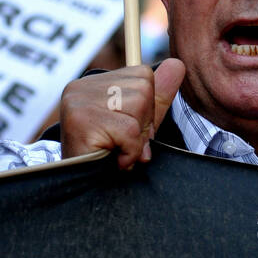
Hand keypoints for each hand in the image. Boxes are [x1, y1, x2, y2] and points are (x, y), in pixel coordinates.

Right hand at [60, 59, 184, 168]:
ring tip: (115, 151)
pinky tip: (113, 159)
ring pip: (139, 106)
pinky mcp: (81, 120)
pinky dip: (130, 151)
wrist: (81, 193)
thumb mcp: (138, 124)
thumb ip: (157, 97)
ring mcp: (79, 101)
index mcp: (94, 83)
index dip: (146, 110)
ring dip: (136, 139)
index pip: (143, 76)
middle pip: (144, 89)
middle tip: (121, 144)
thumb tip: (178, 64)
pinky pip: (129, 130)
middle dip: (142, 124)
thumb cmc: (109, 158)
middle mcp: (82, 86)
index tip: (128, 132)